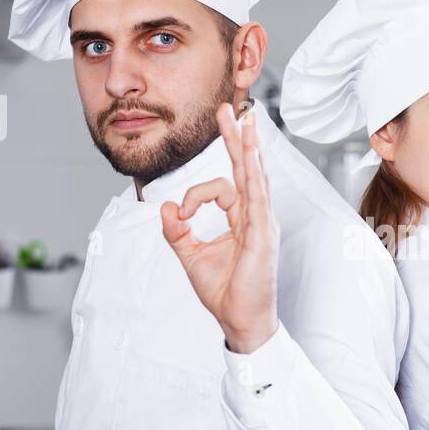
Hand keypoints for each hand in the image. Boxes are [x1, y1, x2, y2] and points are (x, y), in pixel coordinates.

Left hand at [160, 103, 279, 353]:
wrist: (240, 321)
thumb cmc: (225, 293)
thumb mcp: (191, 256)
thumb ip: (176, 230)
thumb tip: (165, 206)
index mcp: (243, 220)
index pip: (222, 187)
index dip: (195, 194)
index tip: (181, 214)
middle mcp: (256, 216)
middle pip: (246, 168)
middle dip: (237, 137)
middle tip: (231, 108)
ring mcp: (263, 223)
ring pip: (255, 175)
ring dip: (249, 146)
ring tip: (245, 119)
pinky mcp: (263, 234)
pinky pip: (258, 197)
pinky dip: (254, 174)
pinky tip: (252, 154)